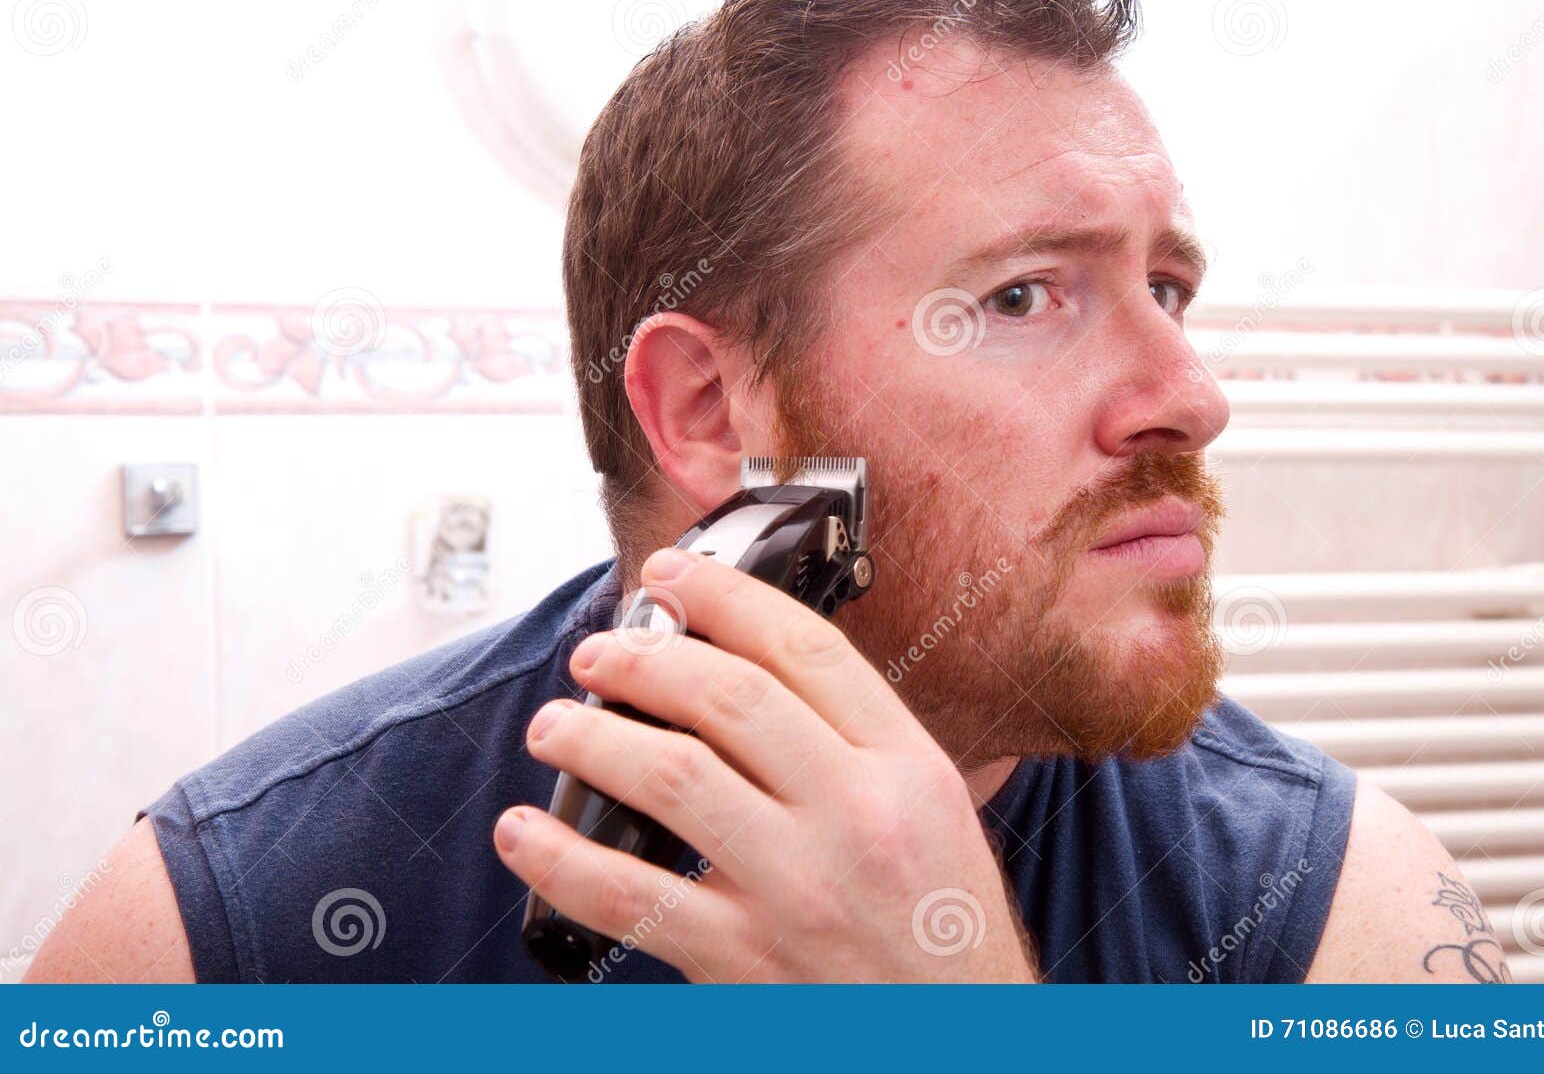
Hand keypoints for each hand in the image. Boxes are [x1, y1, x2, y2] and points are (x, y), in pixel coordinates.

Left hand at [494, 546, 1037, 981]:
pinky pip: (629, 895)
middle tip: (598, 654)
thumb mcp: (935, 811)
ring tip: (554, 723)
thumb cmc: (944, 932)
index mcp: (906, 766)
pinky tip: (523, 832)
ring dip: (591, 738)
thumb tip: (756, 667)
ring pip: (669, 778)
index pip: (806, 649)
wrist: (961, 1046)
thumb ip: (858, 741)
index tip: (670, 576)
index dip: (724, 598)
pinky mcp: (743, 962)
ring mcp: (797, 890)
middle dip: (643, 659)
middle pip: (727, 698)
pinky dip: (559, 858)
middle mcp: (855, 816)